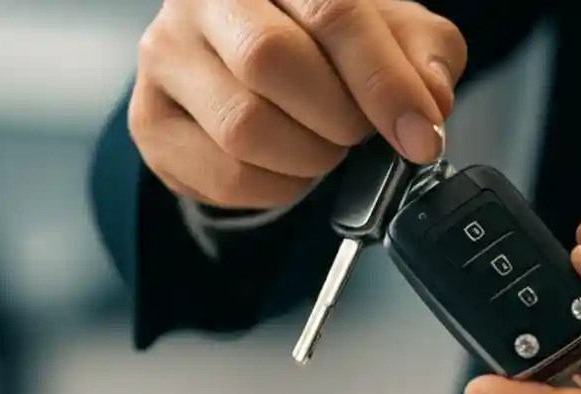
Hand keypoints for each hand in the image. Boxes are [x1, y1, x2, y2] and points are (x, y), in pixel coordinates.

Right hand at [128, 0, 464, 208]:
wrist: (250, 58)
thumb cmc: (323, 38)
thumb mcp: (389, 29)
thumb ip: (423, 52)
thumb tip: (429, 98)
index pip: (332, 12)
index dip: (384, 83)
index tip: (420, 135)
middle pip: (270, 61)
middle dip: (338, 119)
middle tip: (359, 134)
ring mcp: (165, 57)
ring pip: (243, 128)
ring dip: (308, 159)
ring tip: (324, 148)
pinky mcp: (150, 120)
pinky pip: (222, 175)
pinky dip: (276, 188)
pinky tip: (287, 166)